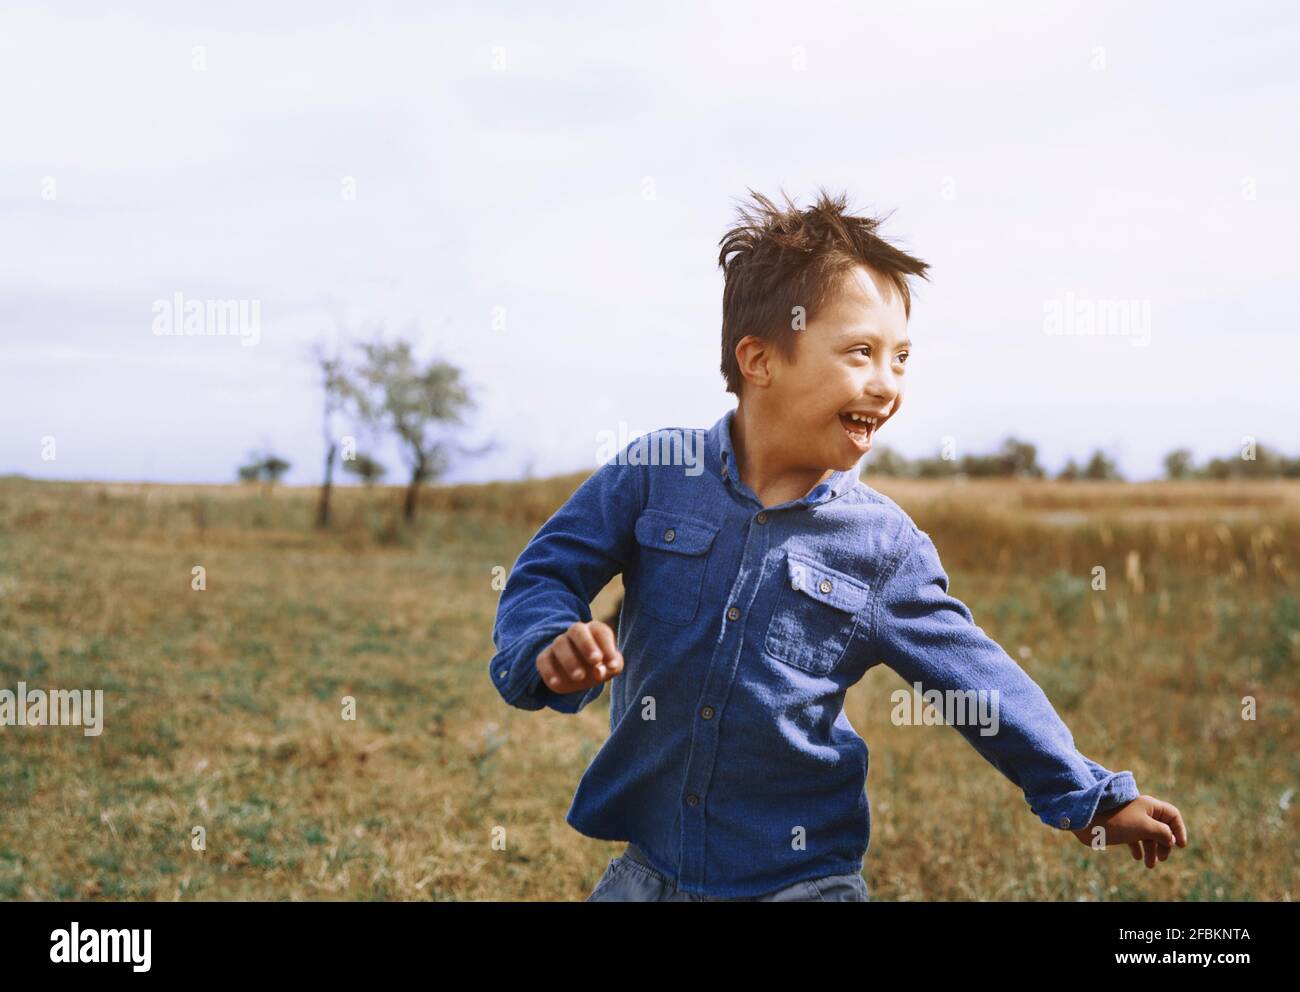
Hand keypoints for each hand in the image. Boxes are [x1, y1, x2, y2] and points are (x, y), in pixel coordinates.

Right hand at [535, 620, 623, 693]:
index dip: (608, 647)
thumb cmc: (600, 666)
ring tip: (580, 677)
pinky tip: (557, 683)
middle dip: (586, 644)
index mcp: (595, 630)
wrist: (579, 676)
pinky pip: (543, 660)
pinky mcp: (544, 657)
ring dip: (570, 660)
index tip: (613, 666)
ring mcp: (559, 643)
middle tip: (596, 660)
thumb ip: (612, 667)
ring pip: (560, 644)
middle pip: (577, 630)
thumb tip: (600, 671)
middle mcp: (575, 633)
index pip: (600, 632)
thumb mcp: (611, 667)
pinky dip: (549, 672)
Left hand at [1071, 794, 1187, 867]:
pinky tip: (1137, 857)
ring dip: (1152, 850)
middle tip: (1162, 858)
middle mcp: (1142, 810)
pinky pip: (1135, 838)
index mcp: (1149, 805)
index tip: (1180, 846)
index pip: (1172, 815)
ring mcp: (1131, 819)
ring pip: (1148, 835)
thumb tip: (1172, 839)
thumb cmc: (1117, 822)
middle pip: (1162, 828)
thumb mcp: (1145, 827)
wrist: (1087, 821)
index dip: (1179, 830)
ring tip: (1149, 865)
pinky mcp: (1120, 827)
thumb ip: (1163, 832)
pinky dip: (1138, 848)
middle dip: (1164, 844)